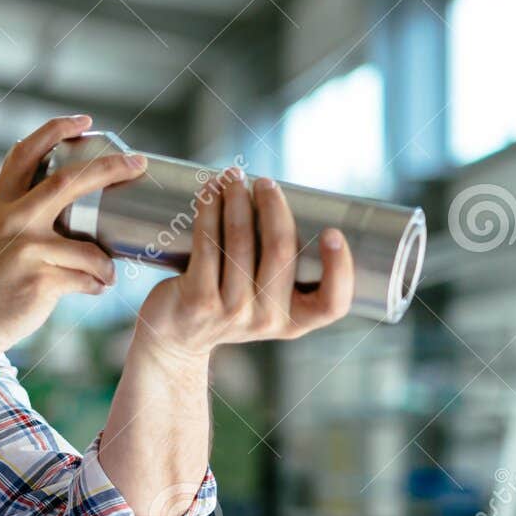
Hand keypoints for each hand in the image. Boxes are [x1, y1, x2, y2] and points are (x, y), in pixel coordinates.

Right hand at [0, 115, 141, 352]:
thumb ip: (20, 214)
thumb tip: (70, 198)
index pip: (25, 153)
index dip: (56, 130)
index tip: (85, 121)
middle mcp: (10, 221)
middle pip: (68, 181)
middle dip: (109, 167)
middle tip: (138, 162)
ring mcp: (25, 250)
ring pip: (89, 247)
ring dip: (107, 263)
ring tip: (108, 273)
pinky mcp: (40, 281)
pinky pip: (86, 277)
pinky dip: (97, 284)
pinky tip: (93, 289)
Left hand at [135, 166, 355, 364]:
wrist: (176, 339)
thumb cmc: (229, 306)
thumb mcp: (266, 302)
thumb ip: (285, 269)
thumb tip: (295, 203)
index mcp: (294, 321)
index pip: (332, 304)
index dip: (340, 269)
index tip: (333, 231)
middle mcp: (267, 319)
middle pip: (281, 253)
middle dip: (274, 207)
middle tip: (265, 181)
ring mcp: (231, 312)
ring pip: (241, 242)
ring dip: (237, 200)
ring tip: (233, 177)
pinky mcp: (198, 301)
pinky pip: (207, 245)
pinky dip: (208, 212)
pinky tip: (209, 193)